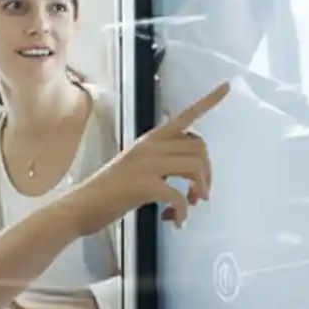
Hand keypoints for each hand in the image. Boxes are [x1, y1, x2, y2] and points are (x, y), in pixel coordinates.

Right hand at [65, 82, 228, 235]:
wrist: (79, 208)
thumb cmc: (109, 192)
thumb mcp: (136, 167)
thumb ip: (161, 163)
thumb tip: (190, 180)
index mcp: (149, 140)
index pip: (184, 116)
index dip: (208, 101)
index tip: (228, 86)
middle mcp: (150, 146)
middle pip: (199, 146)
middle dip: (207, 173)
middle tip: (198, 196)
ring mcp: (146, 164)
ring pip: (195, 167)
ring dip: (199, 190)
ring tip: (187, 206)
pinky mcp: (143, 185)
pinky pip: (179, 195)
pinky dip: (183, 211)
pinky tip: (175, 221)